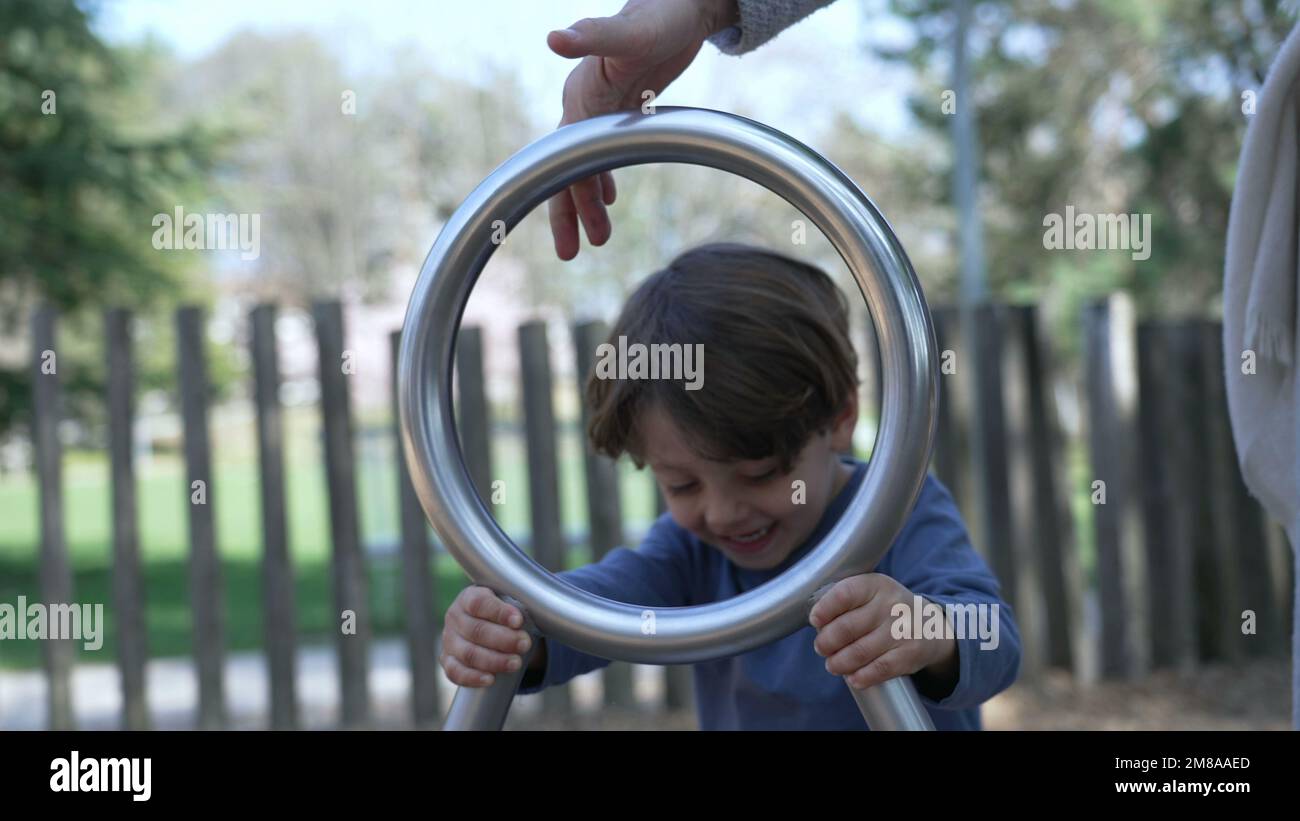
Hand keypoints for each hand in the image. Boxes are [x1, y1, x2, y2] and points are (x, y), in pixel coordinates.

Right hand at [439, 586, 532, 686]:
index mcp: (469, 597)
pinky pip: (456, 672)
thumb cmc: (502, 611)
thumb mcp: (510, 598)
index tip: (519, 621)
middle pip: (476, 630)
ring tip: (516, 663)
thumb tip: (547, 596)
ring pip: (468, 653)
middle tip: (525, 643)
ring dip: (494, 660)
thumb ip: (523, 597)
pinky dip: (472, 677)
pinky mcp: (448, 660)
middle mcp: (455, 617)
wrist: (488, 624)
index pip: (480, 603)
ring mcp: (449, 640)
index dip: (499, 612)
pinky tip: (490, 679)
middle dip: (504, 639)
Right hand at [545, 0, 738, 259]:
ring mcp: (601, 104)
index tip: (565, 241)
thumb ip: (592, 36)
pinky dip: (603, 174)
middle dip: (570, 211)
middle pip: (570, 167)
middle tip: (574, 254)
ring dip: (588, 200)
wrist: (683, 2)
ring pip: (587, 162)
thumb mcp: (631, 32)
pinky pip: (605, 149)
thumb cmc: (659, 15)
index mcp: (581, 95)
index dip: (561, 200)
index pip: (564, 159)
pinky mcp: (620, 103)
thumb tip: (554, 37)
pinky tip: (609, 197)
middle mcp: (584, 102)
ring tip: (598, 238)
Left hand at [809, 573, 957, 691]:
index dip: (824, 609)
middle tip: (821, 648)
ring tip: (833, 665)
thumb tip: (816, 622)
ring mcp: (902, 630)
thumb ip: (845, 600)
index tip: (814, 620)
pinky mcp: (910, 654)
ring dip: (839, 662)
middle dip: (826, 642)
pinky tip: (853, 679)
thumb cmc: (888, 609)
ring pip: (860, 651)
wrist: (930, 625)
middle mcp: (890, 605)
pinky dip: (862, 677)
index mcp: (876, 585)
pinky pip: (880, 669)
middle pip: (847, 627)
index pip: (844, 594)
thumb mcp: (871, 592)